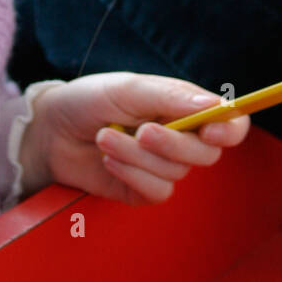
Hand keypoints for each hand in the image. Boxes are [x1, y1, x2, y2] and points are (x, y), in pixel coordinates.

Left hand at [19, 72, 249, 204]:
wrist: (50, 130)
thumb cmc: (90, 100)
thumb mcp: (129, 88)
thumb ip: (172, 96)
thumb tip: (215, 105)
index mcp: (185, 109)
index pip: (229, 123)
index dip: (230, 129)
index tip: (213, 130)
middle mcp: (180, 139)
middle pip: (207, 154)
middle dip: (174, 144)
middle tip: (141, 131)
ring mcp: (162, 167)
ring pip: (176, 173)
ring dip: (138, 156)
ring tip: (105, 136)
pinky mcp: (143, 190)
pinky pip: (157, 192)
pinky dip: (132, 175)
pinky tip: (108, 160)